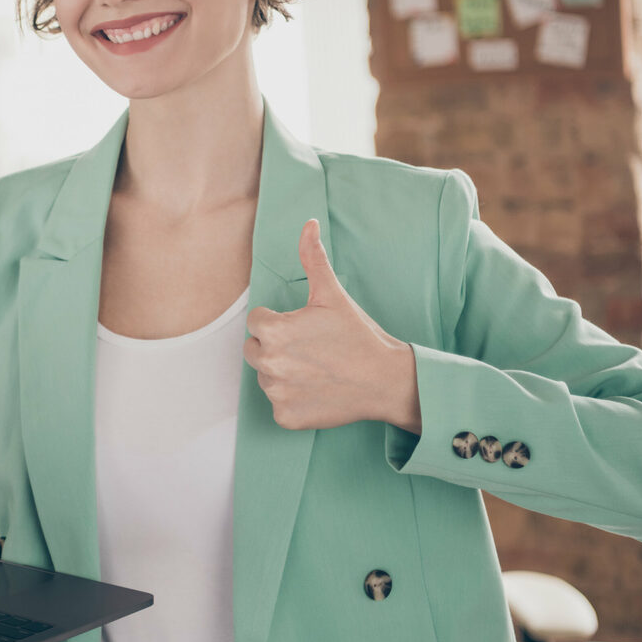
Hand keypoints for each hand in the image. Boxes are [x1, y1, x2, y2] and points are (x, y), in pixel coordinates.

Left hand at [243, 219, 420, 432]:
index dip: (281, 322)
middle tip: (311, 349)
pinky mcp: (286, 417)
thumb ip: (313, 258)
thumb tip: (308, 224)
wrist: (386, 381)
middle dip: (276, 347)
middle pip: (255, 350)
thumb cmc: (358, 336)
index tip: (306, 329)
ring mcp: (276, 393)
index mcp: (273, 330)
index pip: (257, 322)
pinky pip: (278, 405)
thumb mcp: (333, 294)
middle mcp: (268, 363)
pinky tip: (317, 390)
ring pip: (266, 377)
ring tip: (316, 368)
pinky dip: (294, 400)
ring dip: (284, 373)